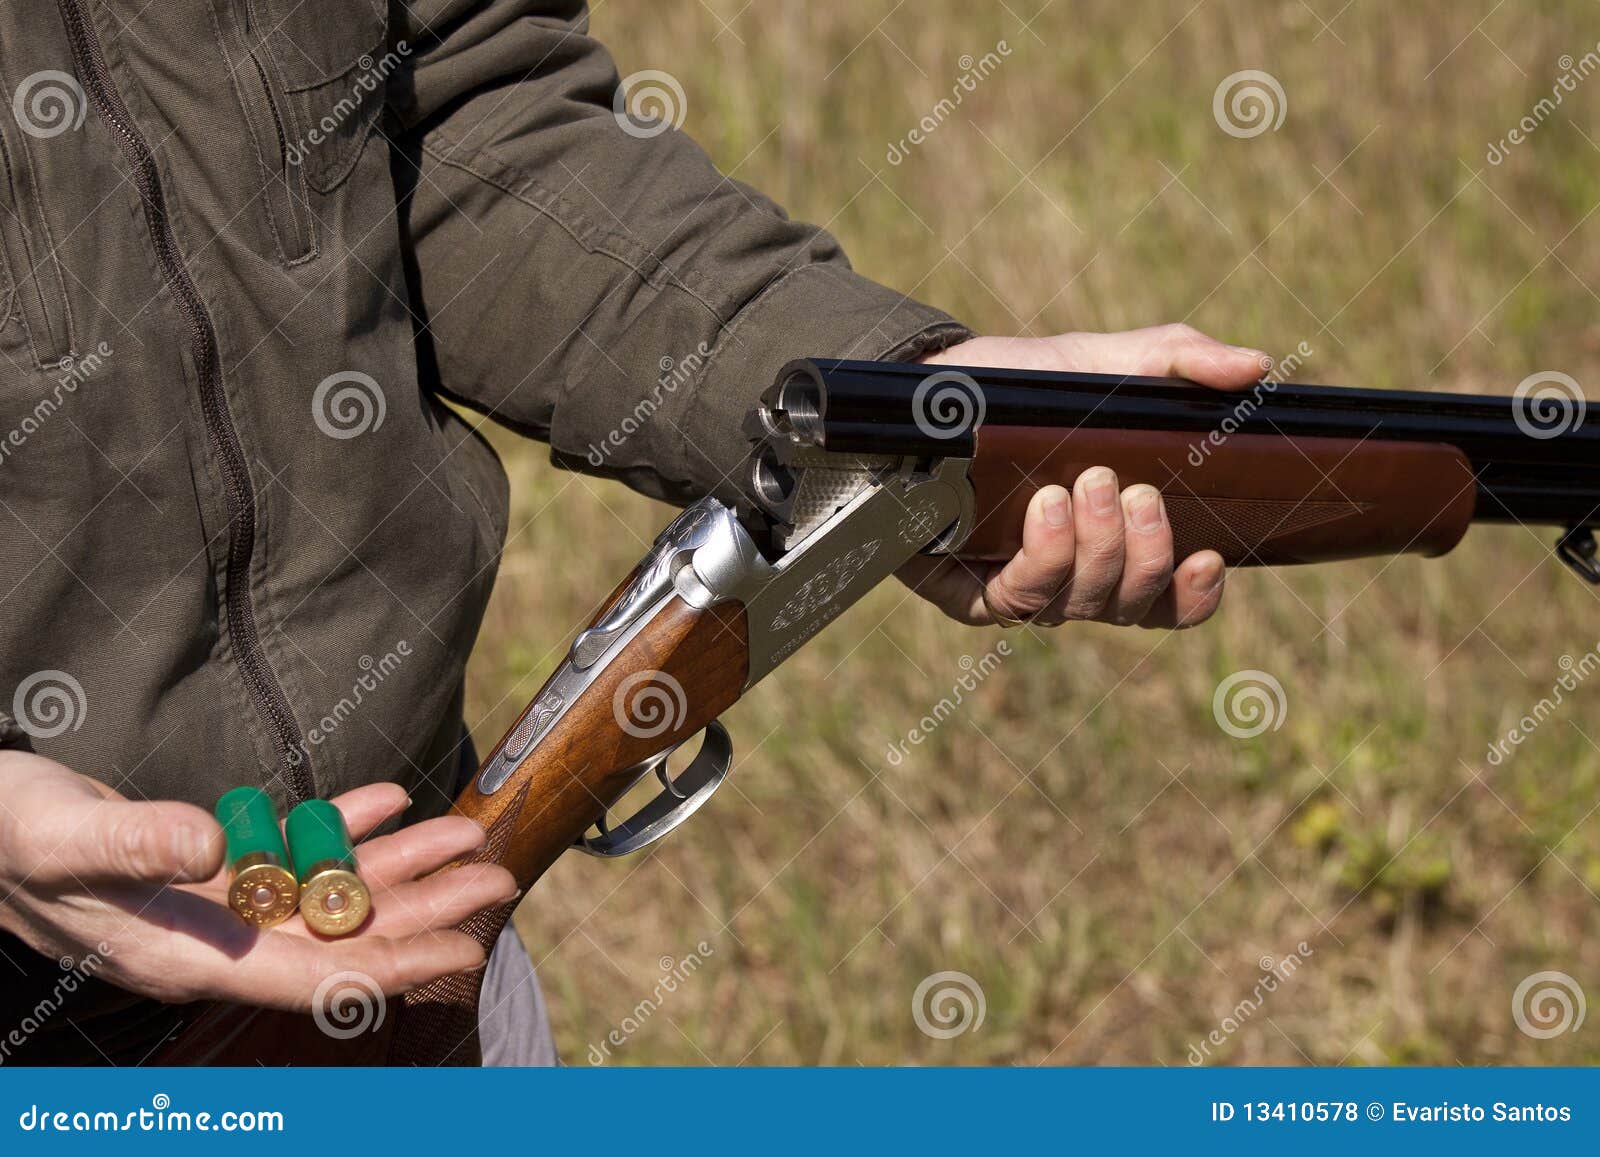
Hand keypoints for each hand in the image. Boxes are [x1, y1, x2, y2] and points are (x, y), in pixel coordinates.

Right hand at [0, 749, 514, 1009]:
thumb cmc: (11, 839)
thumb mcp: (66, 837)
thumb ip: (136, 842)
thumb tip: (209, 842)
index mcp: (191, 956)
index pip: (316, 975)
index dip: (393, 963)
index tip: (463, 946)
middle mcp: (219, 939)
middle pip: (344, 934)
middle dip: (425, 910)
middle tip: (499, 874)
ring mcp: (221, 905)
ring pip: (331, 891)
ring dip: (401, 865)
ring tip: (467, 833)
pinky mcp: (215, 866)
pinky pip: (297, 852)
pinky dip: (344, 828)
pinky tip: (388, 802)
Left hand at [899, 325, 1268, 628]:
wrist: (928, 382)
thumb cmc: (1017, 384)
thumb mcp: (1101, 363)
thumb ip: (1178, 361)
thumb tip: (1257, 366)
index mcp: (1115, 543)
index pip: (1168, 601)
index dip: (1195, 596)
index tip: (1209, 556)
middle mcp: (1071, 578)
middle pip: (1128, 605)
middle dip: (1143, 554)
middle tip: (1133, 490)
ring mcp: (1018, 587)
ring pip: (1078, 605)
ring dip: (1096, 550)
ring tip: (1087, 484)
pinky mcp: (964, 591)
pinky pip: (1015, 602)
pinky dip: (1043, 558)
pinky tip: (1047, 508)